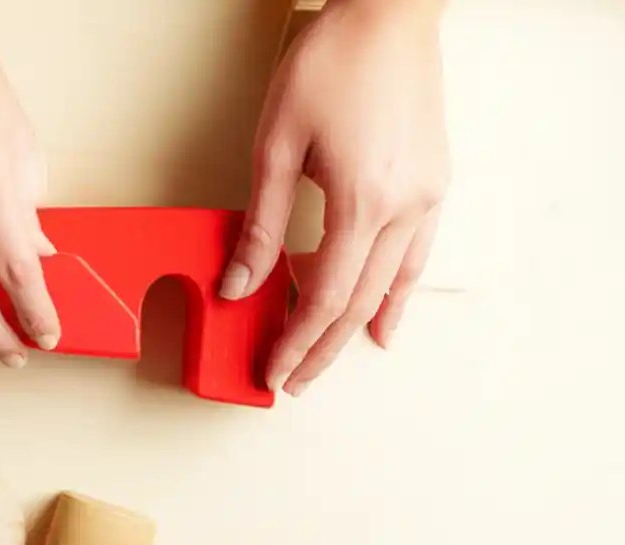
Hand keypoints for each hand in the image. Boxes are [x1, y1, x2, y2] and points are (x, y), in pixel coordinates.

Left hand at [220, 0, 450, 395]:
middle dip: (322, 348)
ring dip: (355, 327)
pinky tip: (385, 319)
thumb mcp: (277, 145)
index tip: (274, 370)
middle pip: (358, 302)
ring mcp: (427, 195)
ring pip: (391, 284)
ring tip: (327, 359)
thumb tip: (239, 282)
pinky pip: (416, 255)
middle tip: (293, 379)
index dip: (296, 342)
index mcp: (362, 203)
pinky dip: (396, 292)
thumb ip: (259, 223)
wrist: (388, 12)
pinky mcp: (434, 181)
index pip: (324, 299)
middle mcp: (404, 208)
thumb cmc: (332, 63)